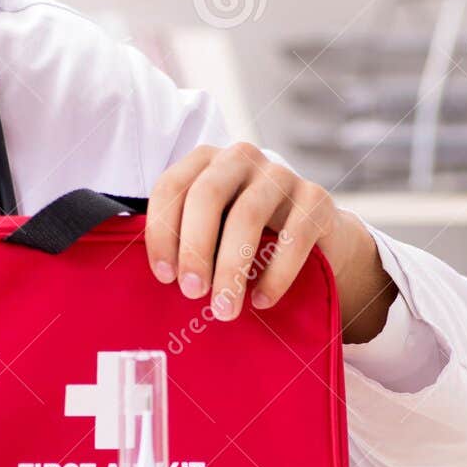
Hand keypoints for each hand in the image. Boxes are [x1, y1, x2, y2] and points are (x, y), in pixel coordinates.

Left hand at [145, 143, 395, 342]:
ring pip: (247, 215)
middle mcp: (241, 158)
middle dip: (195, 248)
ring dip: (231, 267)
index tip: (163, 276)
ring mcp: (281, 175)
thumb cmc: (247, 237)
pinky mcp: (317, 198)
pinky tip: (262, 300)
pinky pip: (293, 235)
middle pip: (207, 195)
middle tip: (192, 292)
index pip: (171, 186)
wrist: (316, 238)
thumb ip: (183, 238)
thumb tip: (149, 278)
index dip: (161, 232)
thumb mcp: (212, 229)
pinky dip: (275, 273)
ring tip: (225, 309)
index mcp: (205, 161)